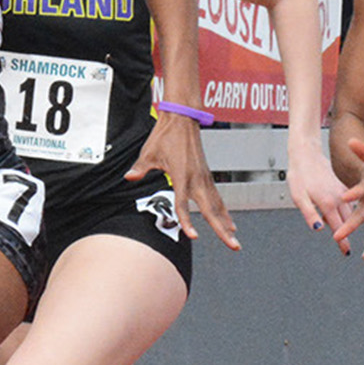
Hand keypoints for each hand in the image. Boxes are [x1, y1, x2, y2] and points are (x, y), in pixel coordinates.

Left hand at [128, 114, 237, 247]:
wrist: (183, 119)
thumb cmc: (165, 136)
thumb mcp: (149, 153)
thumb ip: (140, 168)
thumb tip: (129, 177)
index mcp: (181, 175)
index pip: (184, 204)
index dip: (187, 221)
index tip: (193, 236)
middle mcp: (197, 179)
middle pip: (211, 210)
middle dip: (222, 230)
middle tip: (234, 246)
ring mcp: (204, 178)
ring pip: (218, 206)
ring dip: (226, 223)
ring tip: (234, 239)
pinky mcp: (207, 176)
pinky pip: (218, 198)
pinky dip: (224, 212)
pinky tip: (229, 222)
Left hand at [286, 141, 352, 252]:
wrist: (306, 155)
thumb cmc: (299, 176)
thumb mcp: (299, 196)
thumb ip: (309, 213)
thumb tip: (318, 229)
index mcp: (328, 203)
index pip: (337, 227)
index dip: (342, 241)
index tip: (346, 252)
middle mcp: (338, 198)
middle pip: (347, 221)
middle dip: (348, 236)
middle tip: (348, 251)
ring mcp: (341, 192)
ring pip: (350, 212)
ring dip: (351, 224)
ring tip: (351, 236)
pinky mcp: (341, 187)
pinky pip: (349, 203)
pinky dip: (350, 212)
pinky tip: (348, 217)